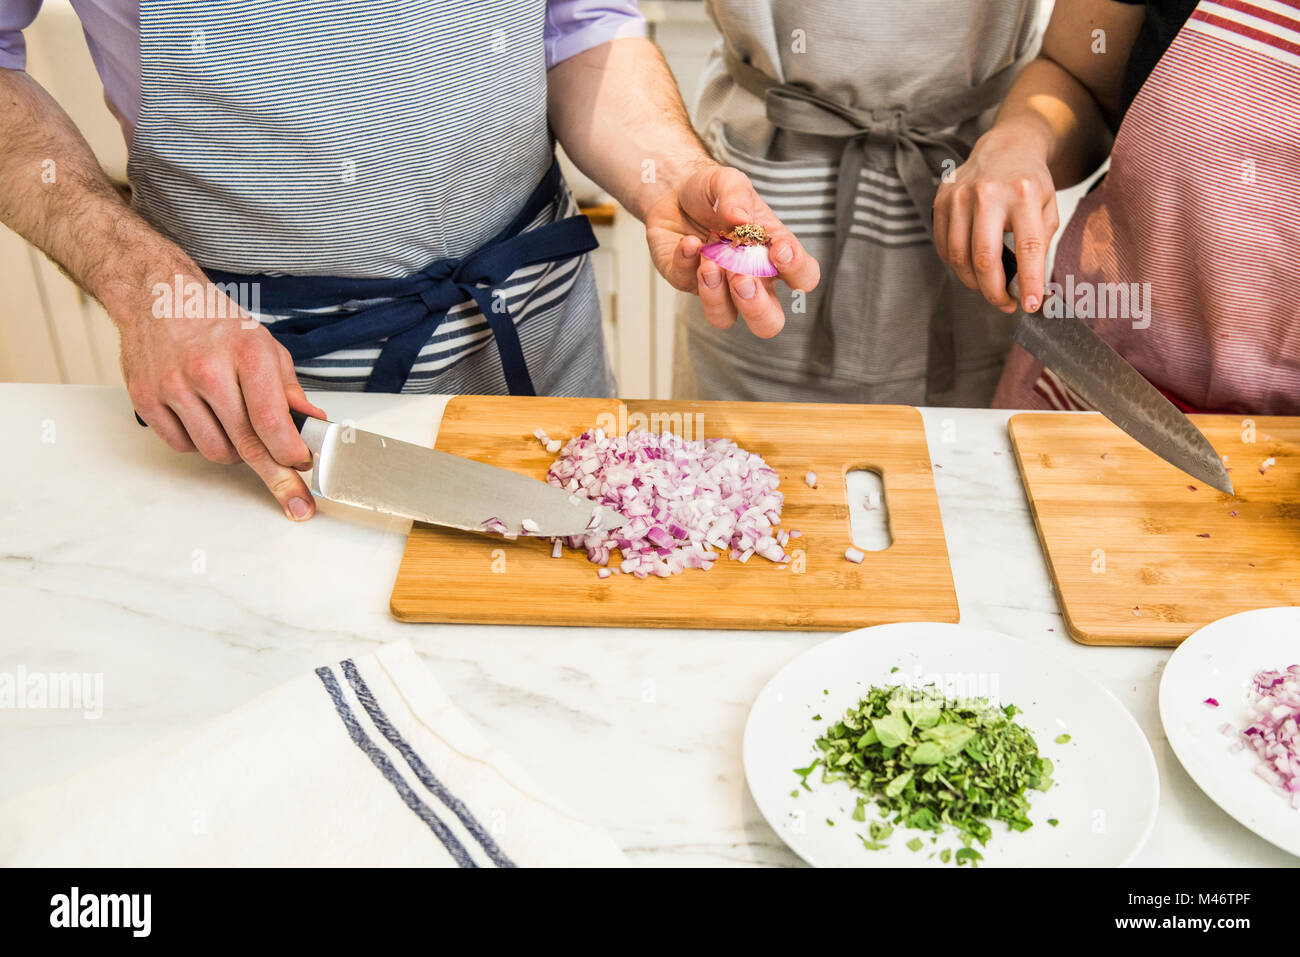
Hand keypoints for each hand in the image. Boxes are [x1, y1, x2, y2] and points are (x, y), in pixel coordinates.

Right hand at [120, 276, 327, 520]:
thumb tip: (312, 424)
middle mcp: (207, 371)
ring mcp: (173, 387)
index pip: (272, 423)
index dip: (291, 453)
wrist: (157, 296)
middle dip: (277, 477)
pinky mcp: (146, 399)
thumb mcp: (265, 345)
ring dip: (234, 453)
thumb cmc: (215, 322)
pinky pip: (183, 445)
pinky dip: (200, 442)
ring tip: (235, 426)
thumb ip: (289, 389)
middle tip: (296, 499)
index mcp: (246, 355)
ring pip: (216, 452)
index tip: (303, 466)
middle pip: (247, 445)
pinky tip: (203, 417)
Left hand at [644, 163, 819, 337]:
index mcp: (774, 256)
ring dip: (716, 295)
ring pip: (726, 319)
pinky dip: (688, 264)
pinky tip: (688, 243)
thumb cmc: (712, 192)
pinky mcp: (687, 282)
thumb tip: (739, 218)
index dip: (798, 270)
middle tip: (742, 279)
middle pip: (769, 321)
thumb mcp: (728, 181)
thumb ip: (736, 194)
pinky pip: (689, 287)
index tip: (779, 250)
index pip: (803, 277)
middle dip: (757, 307)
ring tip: (710, 263)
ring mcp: (719, 287)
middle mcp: (752, 279)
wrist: (672, 191)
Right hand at [933, 129, 1059, 313]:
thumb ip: (1039, 244)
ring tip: (989, 285)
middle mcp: (988, 193)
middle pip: (985, 258)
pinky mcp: (941, 200)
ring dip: (974, 281)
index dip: (1028, 281)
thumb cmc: (1029, 184)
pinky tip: (971, 264)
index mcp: (1024, 194)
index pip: (1027, 247)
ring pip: (959, 257)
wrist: (1005, 148)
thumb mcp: (1047, 208)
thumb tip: (1028, 287)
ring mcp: (960, 196)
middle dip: (994, 291)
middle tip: (1005, 304)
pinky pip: (944, 247)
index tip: (1029, 306)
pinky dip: (957, 264)